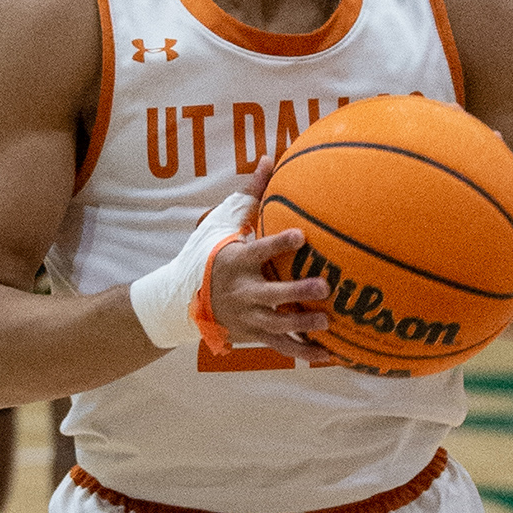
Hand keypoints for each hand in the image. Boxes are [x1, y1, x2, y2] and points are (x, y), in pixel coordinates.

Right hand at [192, 157, 331, 362]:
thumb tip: (270, 158)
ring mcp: (247, 316)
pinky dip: (305, 352)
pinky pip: (281, 347)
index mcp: (236, 261)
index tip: (301, 236)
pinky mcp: (254, 335)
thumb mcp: (222, 222)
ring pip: (276, 325)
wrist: (181, 300)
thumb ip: (250, 194)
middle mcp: (241, 291)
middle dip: (295, 292)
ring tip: (327, 323)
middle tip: (324, 286)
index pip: (259, 251)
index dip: (278, 244)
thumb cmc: (208, 253)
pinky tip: (330, 354)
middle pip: (270, 294)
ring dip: (302, 324)